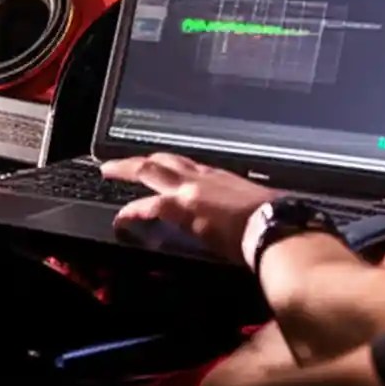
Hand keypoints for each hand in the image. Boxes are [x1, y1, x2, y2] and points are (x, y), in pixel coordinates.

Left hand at [100, 153, 279, 262]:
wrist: (275, 226)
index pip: (186, 165)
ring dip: (127, 170)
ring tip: (108, 171)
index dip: (168, 166)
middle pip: (164, 159)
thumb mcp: (253, 204)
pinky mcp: (184, 207)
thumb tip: (237, 219)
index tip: (158, 169)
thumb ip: (237, 206)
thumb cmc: (272, 220)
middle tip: (118, 164)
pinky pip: (150, 205)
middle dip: (139, 160)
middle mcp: (203, 176)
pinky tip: (122, 216)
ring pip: (151, 170)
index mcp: (220, 177)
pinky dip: (133, 210)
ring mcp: (192, 189)